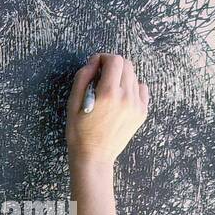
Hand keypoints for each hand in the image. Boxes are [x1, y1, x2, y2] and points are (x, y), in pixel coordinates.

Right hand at [66, 52, 148, 166]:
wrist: (94, 157)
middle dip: (113, 65)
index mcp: (108, 94)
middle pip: (127, 65)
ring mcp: (137, 105)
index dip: (104, 58)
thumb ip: (82, 79)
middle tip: (101, 76)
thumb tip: (93, 61)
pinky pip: (141, 89)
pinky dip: (131, 88)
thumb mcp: (72, 105)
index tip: (96, 64)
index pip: (114, 60)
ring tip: (109, 90)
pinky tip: (120, 98)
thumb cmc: (79, 133)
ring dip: (121, 77)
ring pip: (134, 76)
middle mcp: (126, 97)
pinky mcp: (142, 112)